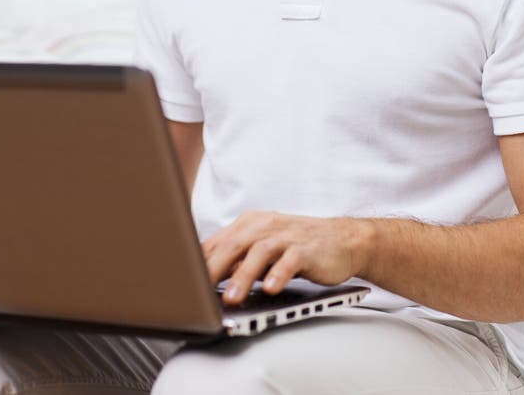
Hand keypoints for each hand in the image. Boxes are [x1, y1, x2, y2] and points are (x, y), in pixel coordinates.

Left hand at [202, 210, 372, 304]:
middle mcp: (265, 226)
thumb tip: (204, 278)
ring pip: (260, 253)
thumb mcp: (262, 248)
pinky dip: (280, 274)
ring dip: (244, 276)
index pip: (218, 242)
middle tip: (197, 290)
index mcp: (249, 224)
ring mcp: (286, 236)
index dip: (198, 262)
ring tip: (232, 298)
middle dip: (214, 268)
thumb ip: (237, 259)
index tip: (181, 282)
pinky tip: (271, 288)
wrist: (342, 239)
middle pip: (234, 245)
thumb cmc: (296, 246)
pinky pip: (291, 261)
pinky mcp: (307, 249)